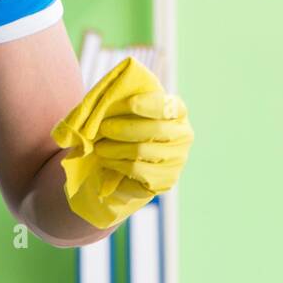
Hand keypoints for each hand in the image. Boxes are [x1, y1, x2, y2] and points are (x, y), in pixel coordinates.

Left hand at [50, 57, 193, 229]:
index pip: (169, 106)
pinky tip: (106, 160)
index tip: (130, 103)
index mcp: (177, 112)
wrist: (128, 167)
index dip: (150, 104)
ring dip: (114, 148)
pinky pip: (136, 170)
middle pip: (155, 129)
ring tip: (99, 147)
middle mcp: (183, 135)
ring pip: (142, 151)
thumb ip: (122, 105)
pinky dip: (116, 163)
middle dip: (125, 128)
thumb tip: (105, 102)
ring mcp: (177, 160)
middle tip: (103, 128)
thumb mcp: (126, 114)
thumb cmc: (127, 131)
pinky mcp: (165, 180)